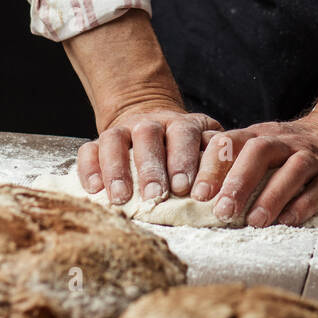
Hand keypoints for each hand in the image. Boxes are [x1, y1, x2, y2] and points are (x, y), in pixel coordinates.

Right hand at [77, 105, 223, 204]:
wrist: (151, 120)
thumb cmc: (185, 148)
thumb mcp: (204, 146)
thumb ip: (214, 160)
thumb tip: (227, 186)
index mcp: (182, 124)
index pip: (185, 134)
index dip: (184, 159)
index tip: (184, 187)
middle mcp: (151, 123)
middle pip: (149, 136)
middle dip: (152, 167)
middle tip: (155, 195)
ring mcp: (123, 130)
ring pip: (116, 140)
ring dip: (117, 169)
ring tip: (121, 197)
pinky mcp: (100, 141)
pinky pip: (89, 149)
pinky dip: (89, 168)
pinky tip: (94, 189)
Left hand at [191, 110, 317, 227]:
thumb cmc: (289, 148)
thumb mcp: (262, 143)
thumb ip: (231, 159)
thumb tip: (189, 186)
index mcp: (262, 135)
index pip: (233, 142)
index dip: (213, 166)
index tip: (196, 194)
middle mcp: (286, 143)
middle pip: (261, 152)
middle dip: (239, 181)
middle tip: (222, 211)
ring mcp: (312, 159)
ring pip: (293, 170)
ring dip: (272, 196)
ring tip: (254, 222)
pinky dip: (303, 205)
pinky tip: (288, 221)